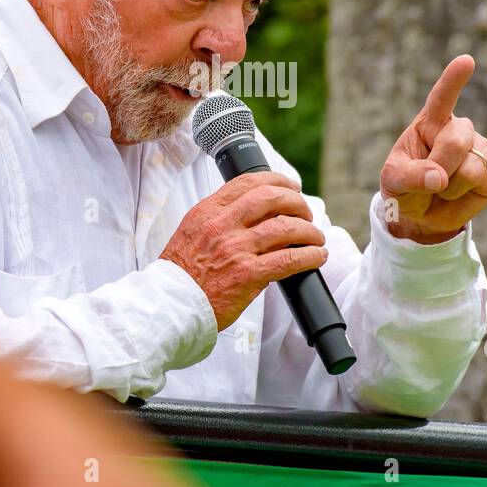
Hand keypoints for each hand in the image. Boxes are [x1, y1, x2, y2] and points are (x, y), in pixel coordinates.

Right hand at [160, 171, 327, 330]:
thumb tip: (256, 216)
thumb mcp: (192, 232)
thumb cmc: (182, 274)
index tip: (291, 186)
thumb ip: (220, 220)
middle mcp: (222, 225)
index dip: (277, 180)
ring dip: (309, 231)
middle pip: (271, 198)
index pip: (248, 182)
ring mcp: (235, 249)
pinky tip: (316, 256)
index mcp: (208, 212)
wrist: (170, 305)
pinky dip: (309, 256)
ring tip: (316, 238)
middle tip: (306, 213)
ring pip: (285, 227)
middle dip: (297, 202)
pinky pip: (288, 259)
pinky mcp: (247, 274)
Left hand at [380, 55, 486, 243]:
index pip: (442, 97)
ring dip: (451, 187)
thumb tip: (439, 178)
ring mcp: (479, 148)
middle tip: (430, 181)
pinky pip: (485, 181)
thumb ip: (410, 177)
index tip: (466, 61)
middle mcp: (458, 129)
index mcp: (431, 121)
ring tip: (442, 188)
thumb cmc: (404, 188)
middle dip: (440, 167)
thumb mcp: (393, 182)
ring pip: (471, 168)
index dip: (454, 80)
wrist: (422, 214)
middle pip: (456, 141)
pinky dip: (466, 196)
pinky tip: (459, 193)